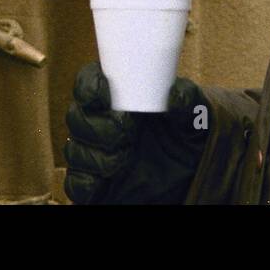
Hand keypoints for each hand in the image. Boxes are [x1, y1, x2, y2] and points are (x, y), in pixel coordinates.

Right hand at [63, 62, 208, 204]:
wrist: (193, 175)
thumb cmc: (190, 137)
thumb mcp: (195, 117)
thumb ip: (190, 101)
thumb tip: (175, 93)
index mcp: (117, 98)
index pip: (88, 83)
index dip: (89, 86)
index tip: (105, 92)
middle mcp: (102, 123)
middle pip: (77, 116)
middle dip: (97, 124)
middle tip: (126, 129)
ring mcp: (97, 154)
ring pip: (74, 149)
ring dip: (95, 153)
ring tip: (124, 155)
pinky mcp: (98, 186)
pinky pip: (76, 184)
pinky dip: (84, 182)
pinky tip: (105, 178)